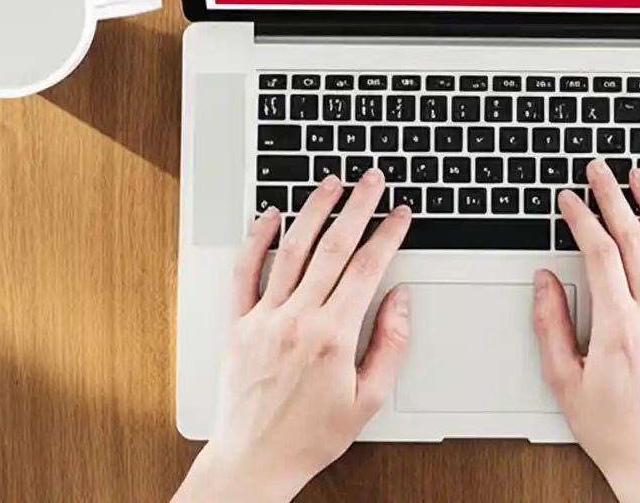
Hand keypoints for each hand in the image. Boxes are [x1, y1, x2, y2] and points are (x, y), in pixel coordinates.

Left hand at [174, 169, 410, 502]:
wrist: (256, 459)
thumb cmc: (313, 435)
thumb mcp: (369, 398)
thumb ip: (390, 343)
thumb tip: (400, 299)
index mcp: (334, 335)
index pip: (368, 268)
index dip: (388, 234)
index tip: (400, 213)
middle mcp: (298, 319)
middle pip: (334, 247)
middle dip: (357, 206)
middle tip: (371, 179)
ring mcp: (264, 318)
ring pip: (292, 250)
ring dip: (313, 210)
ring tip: (329, 183)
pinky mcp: (239, 324)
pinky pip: (245, 273)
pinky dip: (257, 240)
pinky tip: (270, 216)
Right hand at [534, 160, 639, 502]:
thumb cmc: (612, 429)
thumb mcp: (564, 381)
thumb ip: (550, 326)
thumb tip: (545, 281)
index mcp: (618, 327)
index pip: (599, 253)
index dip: (581, 219)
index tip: (568, 200)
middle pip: (634, 239)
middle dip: (613, 197)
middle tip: (598, 170)